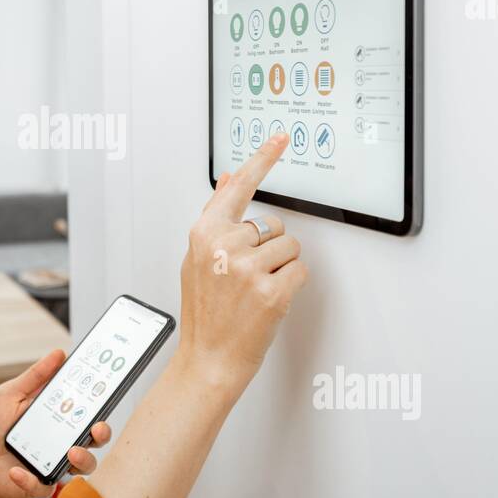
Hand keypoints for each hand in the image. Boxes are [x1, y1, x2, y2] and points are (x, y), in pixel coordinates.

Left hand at [0, 348, 111, 497]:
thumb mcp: (9, 395)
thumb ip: (35, 377)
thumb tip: (59, 353)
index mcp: (55, 417)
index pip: (86, 410)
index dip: (101, 403)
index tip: (107, 392)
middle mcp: (58, 441)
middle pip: (94, 439)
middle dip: (102, 433)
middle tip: (96, 427)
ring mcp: (50, 464)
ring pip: (82, 467)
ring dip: (83, 459)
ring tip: (71, 452)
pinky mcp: (36, 485)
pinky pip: (44, 486)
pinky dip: (30, 480)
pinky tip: (14, 471)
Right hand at [178, 131, 308, 386]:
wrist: (207, 360)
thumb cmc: (204, 313)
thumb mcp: (198, 259)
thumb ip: (216, 217)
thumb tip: (228, 177)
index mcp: (204, 234)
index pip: (239, 186)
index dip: (263, 158)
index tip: (280, 137)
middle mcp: (225, 246)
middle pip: (274, 225)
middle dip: (268, 249)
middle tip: (245, 279)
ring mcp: (247, 269)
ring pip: (290, 248)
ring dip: (281, 269)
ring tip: (255, 291)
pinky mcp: (271, 292)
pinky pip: (300, 271)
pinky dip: (291, 286)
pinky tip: (268, 301)